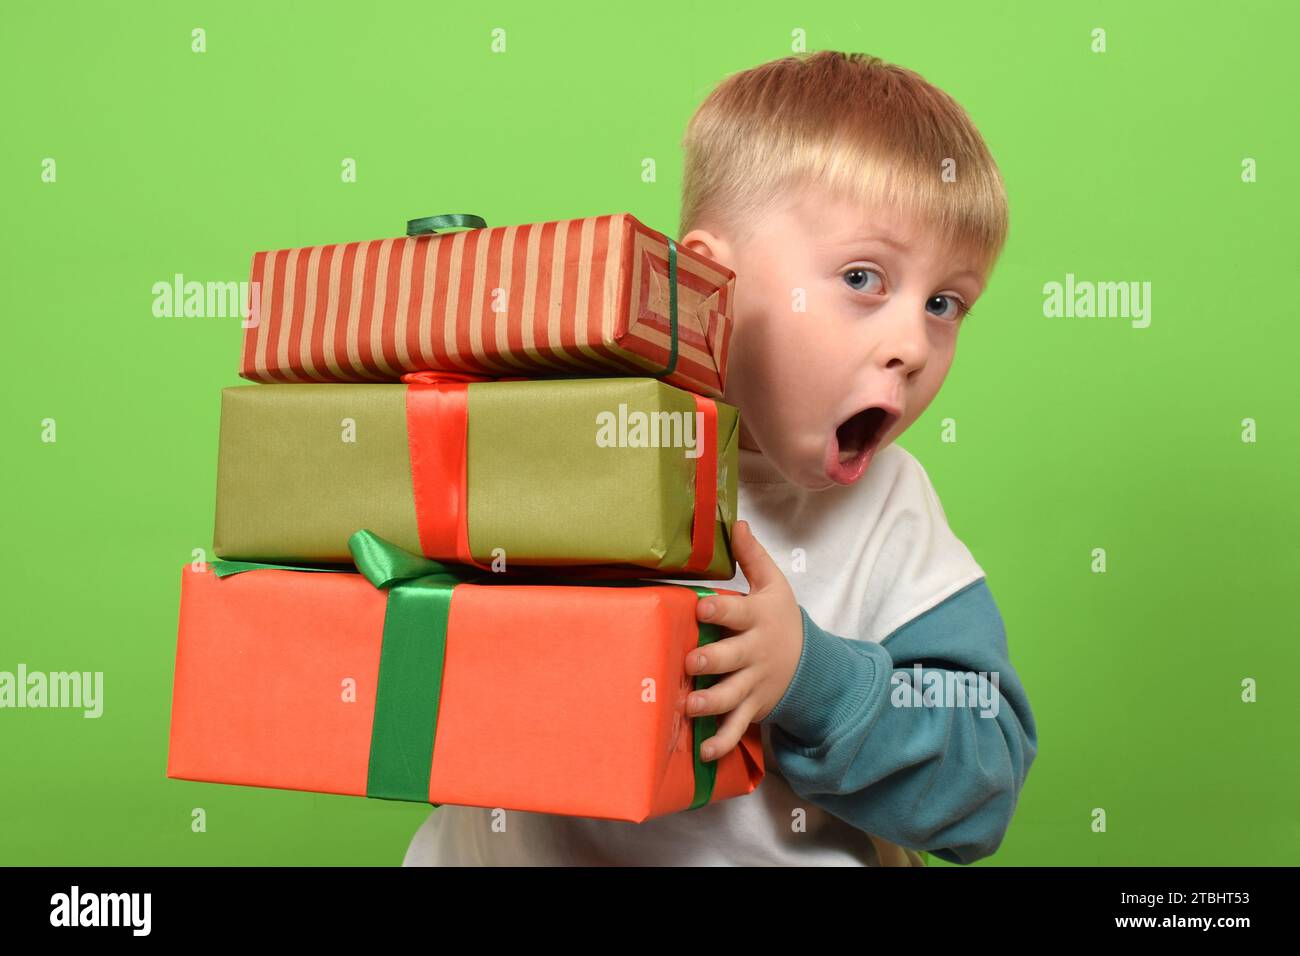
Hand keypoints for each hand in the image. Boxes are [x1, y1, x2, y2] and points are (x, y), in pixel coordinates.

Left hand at [687, 519, 803, 760]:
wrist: (810, 663)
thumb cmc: (780, 618)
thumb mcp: (773, 584)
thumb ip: (752, 556)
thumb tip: (736, 521)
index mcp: (757, 619)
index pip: (737, 612)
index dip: (720, 608)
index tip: (701, 605)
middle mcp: (755, 652)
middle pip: (732, 657)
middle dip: (712, 661)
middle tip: (692, 663)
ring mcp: (755, 683)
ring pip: (732, 696)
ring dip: (712, 703)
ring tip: (691, 707)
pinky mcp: (753, 707)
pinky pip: (738, 727)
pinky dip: (723, 743)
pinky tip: (703, 752)